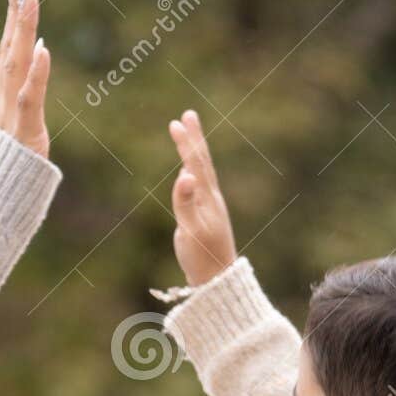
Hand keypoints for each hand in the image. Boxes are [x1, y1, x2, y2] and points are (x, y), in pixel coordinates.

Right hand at [0, 0, 50, 158]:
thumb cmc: (7, 168)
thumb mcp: (15, 128)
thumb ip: (21, 95)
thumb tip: (32, 60)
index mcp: (3, 94)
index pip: (10, 43)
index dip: (14, 10)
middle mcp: (4, 97)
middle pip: (11, 43)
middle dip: (15, 5)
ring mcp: (12, 113)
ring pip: (18, 63)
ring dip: (23, 28)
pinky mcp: (25, 132)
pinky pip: (29, 100)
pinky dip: (36, 74)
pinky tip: (44, 49)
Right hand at [168, 109, 237, 286]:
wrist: (218, 280)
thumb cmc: (203, 257)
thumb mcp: (191, 230)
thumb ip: (186, 203)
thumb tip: (185, 175)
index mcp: (207, 198)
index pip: (196, 163)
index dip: (187, 143)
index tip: (178, 121)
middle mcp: (211, 198)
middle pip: (202, 162)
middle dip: (194, 139)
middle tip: (188, 115)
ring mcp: (209, 208)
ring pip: (202, 173)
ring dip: (193, 153)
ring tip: (187, 137)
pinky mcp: (204, 218)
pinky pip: (199, 187)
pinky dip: (193, 173)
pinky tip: (189, 174)